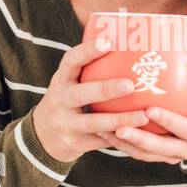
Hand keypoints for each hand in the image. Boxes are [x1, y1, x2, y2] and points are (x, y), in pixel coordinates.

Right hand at [33, 35, 149, 163]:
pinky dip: (119, 139)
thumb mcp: (69, 83)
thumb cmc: (67, 101)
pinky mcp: (74, 143)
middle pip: (81, 94)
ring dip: (120, 120)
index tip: (108, 42)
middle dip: (105, 89)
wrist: (42, 136)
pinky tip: (139, 136)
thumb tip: (129, 44)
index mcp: (61, 80)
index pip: (70, 61)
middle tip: (130, 84)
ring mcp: (66, 124)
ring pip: (94, 123)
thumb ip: (90, 70)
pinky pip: (100, 141)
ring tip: (143, 116)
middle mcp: (60, 101)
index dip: (88, 51)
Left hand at [104, 38, 186, 165]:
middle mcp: (185, 148)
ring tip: (104, 130)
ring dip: (124, 144)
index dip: (168, 120)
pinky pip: (137, 154)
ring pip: (145, 153)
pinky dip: (121, 145)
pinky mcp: (157, 157)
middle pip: (160, 147)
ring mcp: (170, 156)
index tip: (150, 109)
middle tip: (119, 127)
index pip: (184, 128)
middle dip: (139, 138)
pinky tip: (103, 133)